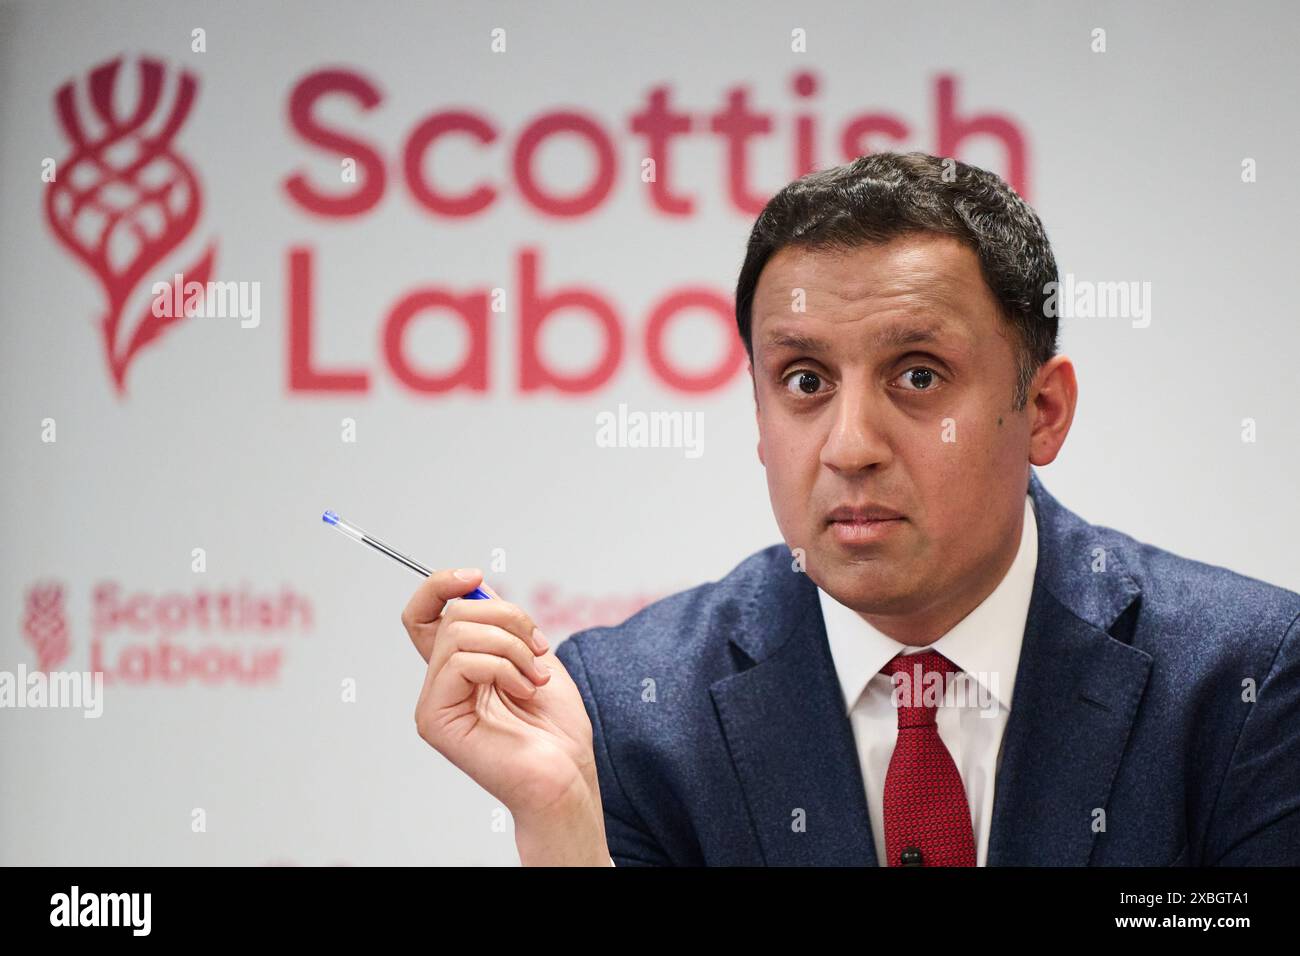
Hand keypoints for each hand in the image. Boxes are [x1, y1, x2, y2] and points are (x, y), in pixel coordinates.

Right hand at [403, 567, 607, 861]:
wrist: (567, 775)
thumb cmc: (555, 727)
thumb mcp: (532, 655)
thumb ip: (501, 623)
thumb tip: (476, 587)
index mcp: (459, 665)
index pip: (425, 613)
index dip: (441, 584)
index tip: (475, 576)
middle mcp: (440, 682)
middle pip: (452, 613)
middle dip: (507, 617)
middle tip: (539, 649)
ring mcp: (434, 701)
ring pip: (459, 633)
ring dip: (513, 647)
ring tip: (536, 677)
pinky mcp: (435, 719)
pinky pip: (462, 663)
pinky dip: (504, 668)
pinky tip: (524, 692)